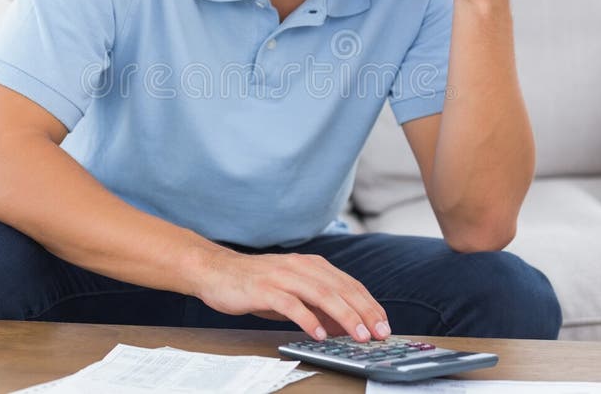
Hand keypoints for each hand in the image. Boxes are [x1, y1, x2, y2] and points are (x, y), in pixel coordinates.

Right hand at [194, 250, 390, 341]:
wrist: (216, 271)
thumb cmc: (255, 284)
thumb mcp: (292, 293)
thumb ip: (318, 306)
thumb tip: (346, 325)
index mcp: (310, 264)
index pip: (348, 284)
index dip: (369, 304)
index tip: (384, 324)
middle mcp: (300, 266)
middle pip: (340, 288)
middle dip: (364, 312)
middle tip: (379, 333)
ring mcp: (282, 276)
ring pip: (321, 294)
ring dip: (344, 315)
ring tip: (358, 335)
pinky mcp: (264, 288)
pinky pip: (291, 304)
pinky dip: (308, 319)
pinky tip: (319, 334)